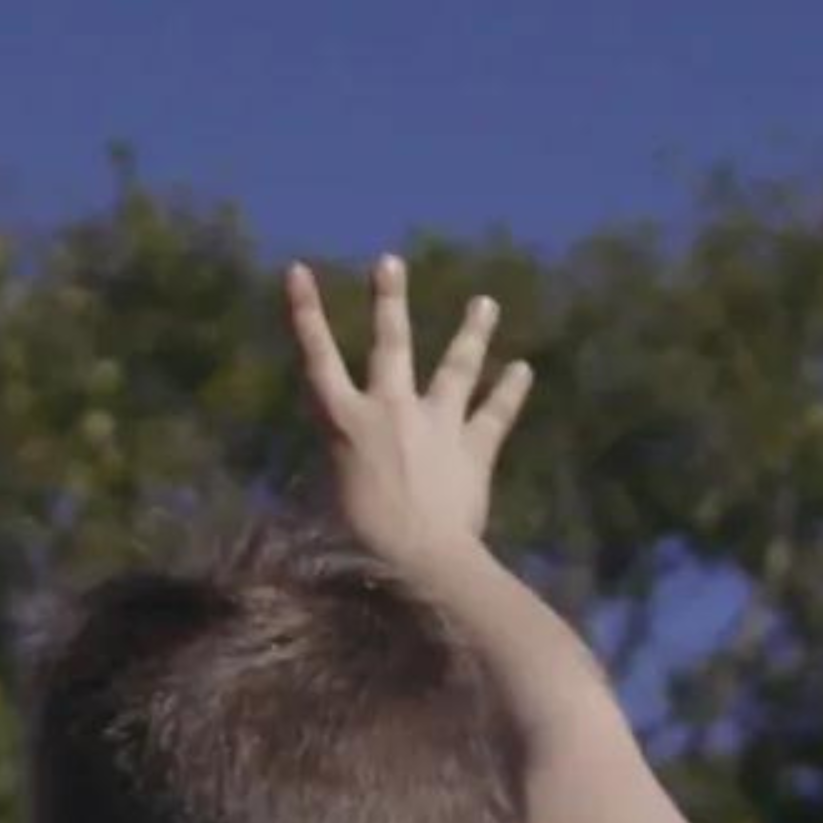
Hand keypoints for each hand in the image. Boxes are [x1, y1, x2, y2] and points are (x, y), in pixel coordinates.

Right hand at [283, 254, 534, 570]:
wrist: (420, 562)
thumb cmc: (359, 546)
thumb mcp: (335, 497)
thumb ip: (346, 465)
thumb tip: (352, 460)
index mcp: (344, 423)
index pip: (317, 357)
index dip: (305, 312)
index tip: (299, 271)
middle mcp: (390, 411)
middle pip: (390, 343)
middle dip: (389, 299)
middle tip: (391, 261)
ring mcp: (436, 424)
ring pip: (456, 367)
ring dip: (471, 333)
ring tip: (485, 302)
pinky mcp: (473, 449)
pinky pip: (494, 414)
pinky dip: (509, 391)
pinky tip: (523, 368)